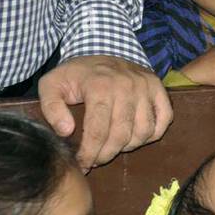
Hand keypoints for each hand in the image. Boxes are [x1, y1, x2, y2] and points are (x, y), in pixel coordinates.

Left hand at [38, 55, 172, 170]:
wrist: (101, 49)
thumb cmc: (75, 74)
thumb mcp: (51, 85)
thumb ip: (51, 107)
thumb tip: (66, 131)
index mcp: (100, 86)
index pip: (97, 132)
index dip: (89, 154)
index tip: (82, 165)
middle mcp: (127, 86)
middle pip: (121, 136)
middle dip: (106, 155)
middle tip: (95, 160)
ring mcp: (146, 87)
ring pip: (143, 132)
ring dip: (128, 147)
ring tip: (113, 146)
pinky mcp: (158, 88)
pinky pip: (163, 120)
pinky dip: (151, 134)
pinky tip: (135, 136)